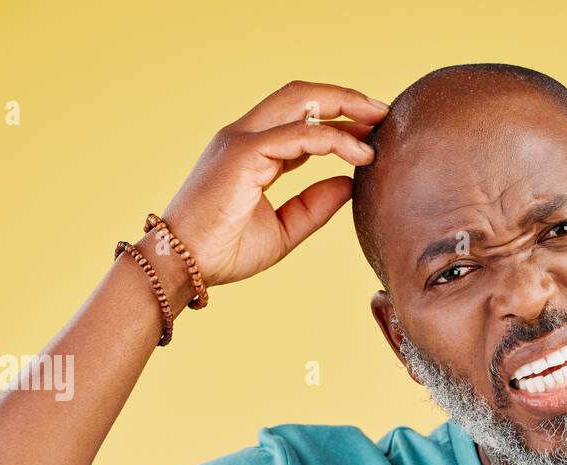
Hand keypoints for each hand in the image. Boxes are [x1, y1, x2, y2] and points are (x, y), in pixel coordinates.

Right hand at [159, 81, 387, 287]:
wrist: (183, 266)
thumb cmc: (224, 251)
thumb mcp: (284, 230)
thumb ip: (314, 205)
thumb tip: (350, 184)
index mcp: (251, 151)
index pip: (300, 119)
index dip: (338, 120)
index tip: (372, 132)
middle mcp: (244, 136)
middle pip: (301, 96)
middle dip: (345, 99)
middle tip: (383, 112)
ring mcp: (242, 140)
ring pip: (301, 103)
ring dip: (345, 107)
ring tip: (379, 122)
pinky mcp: (243, 153)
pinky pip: (299, 135)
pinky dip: (334, 140)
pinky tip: (361, 155)